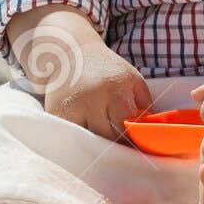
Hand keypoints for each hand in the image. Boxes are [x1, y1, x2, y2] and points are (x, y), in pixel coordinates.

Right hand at [32, 40, 152, 142]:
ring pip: (88, 142)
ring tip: (106, 146)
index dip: (133, 139)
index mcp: (113, 89)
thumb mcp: (133, 80)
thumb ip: (144, 107)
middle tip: (123, 150)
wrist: (70, 54)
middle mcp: (90, 99)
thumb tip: (149, 136)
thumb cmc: (107, 70)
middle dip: (117, 145)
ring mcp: (70, 108)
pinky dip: (80, 142)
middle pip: (107, 137)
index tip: (137, 145)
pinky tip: (87, 139)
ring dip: (99, 147)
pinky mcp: (55, 115)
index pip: (126, 125)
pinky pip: (72, 138)